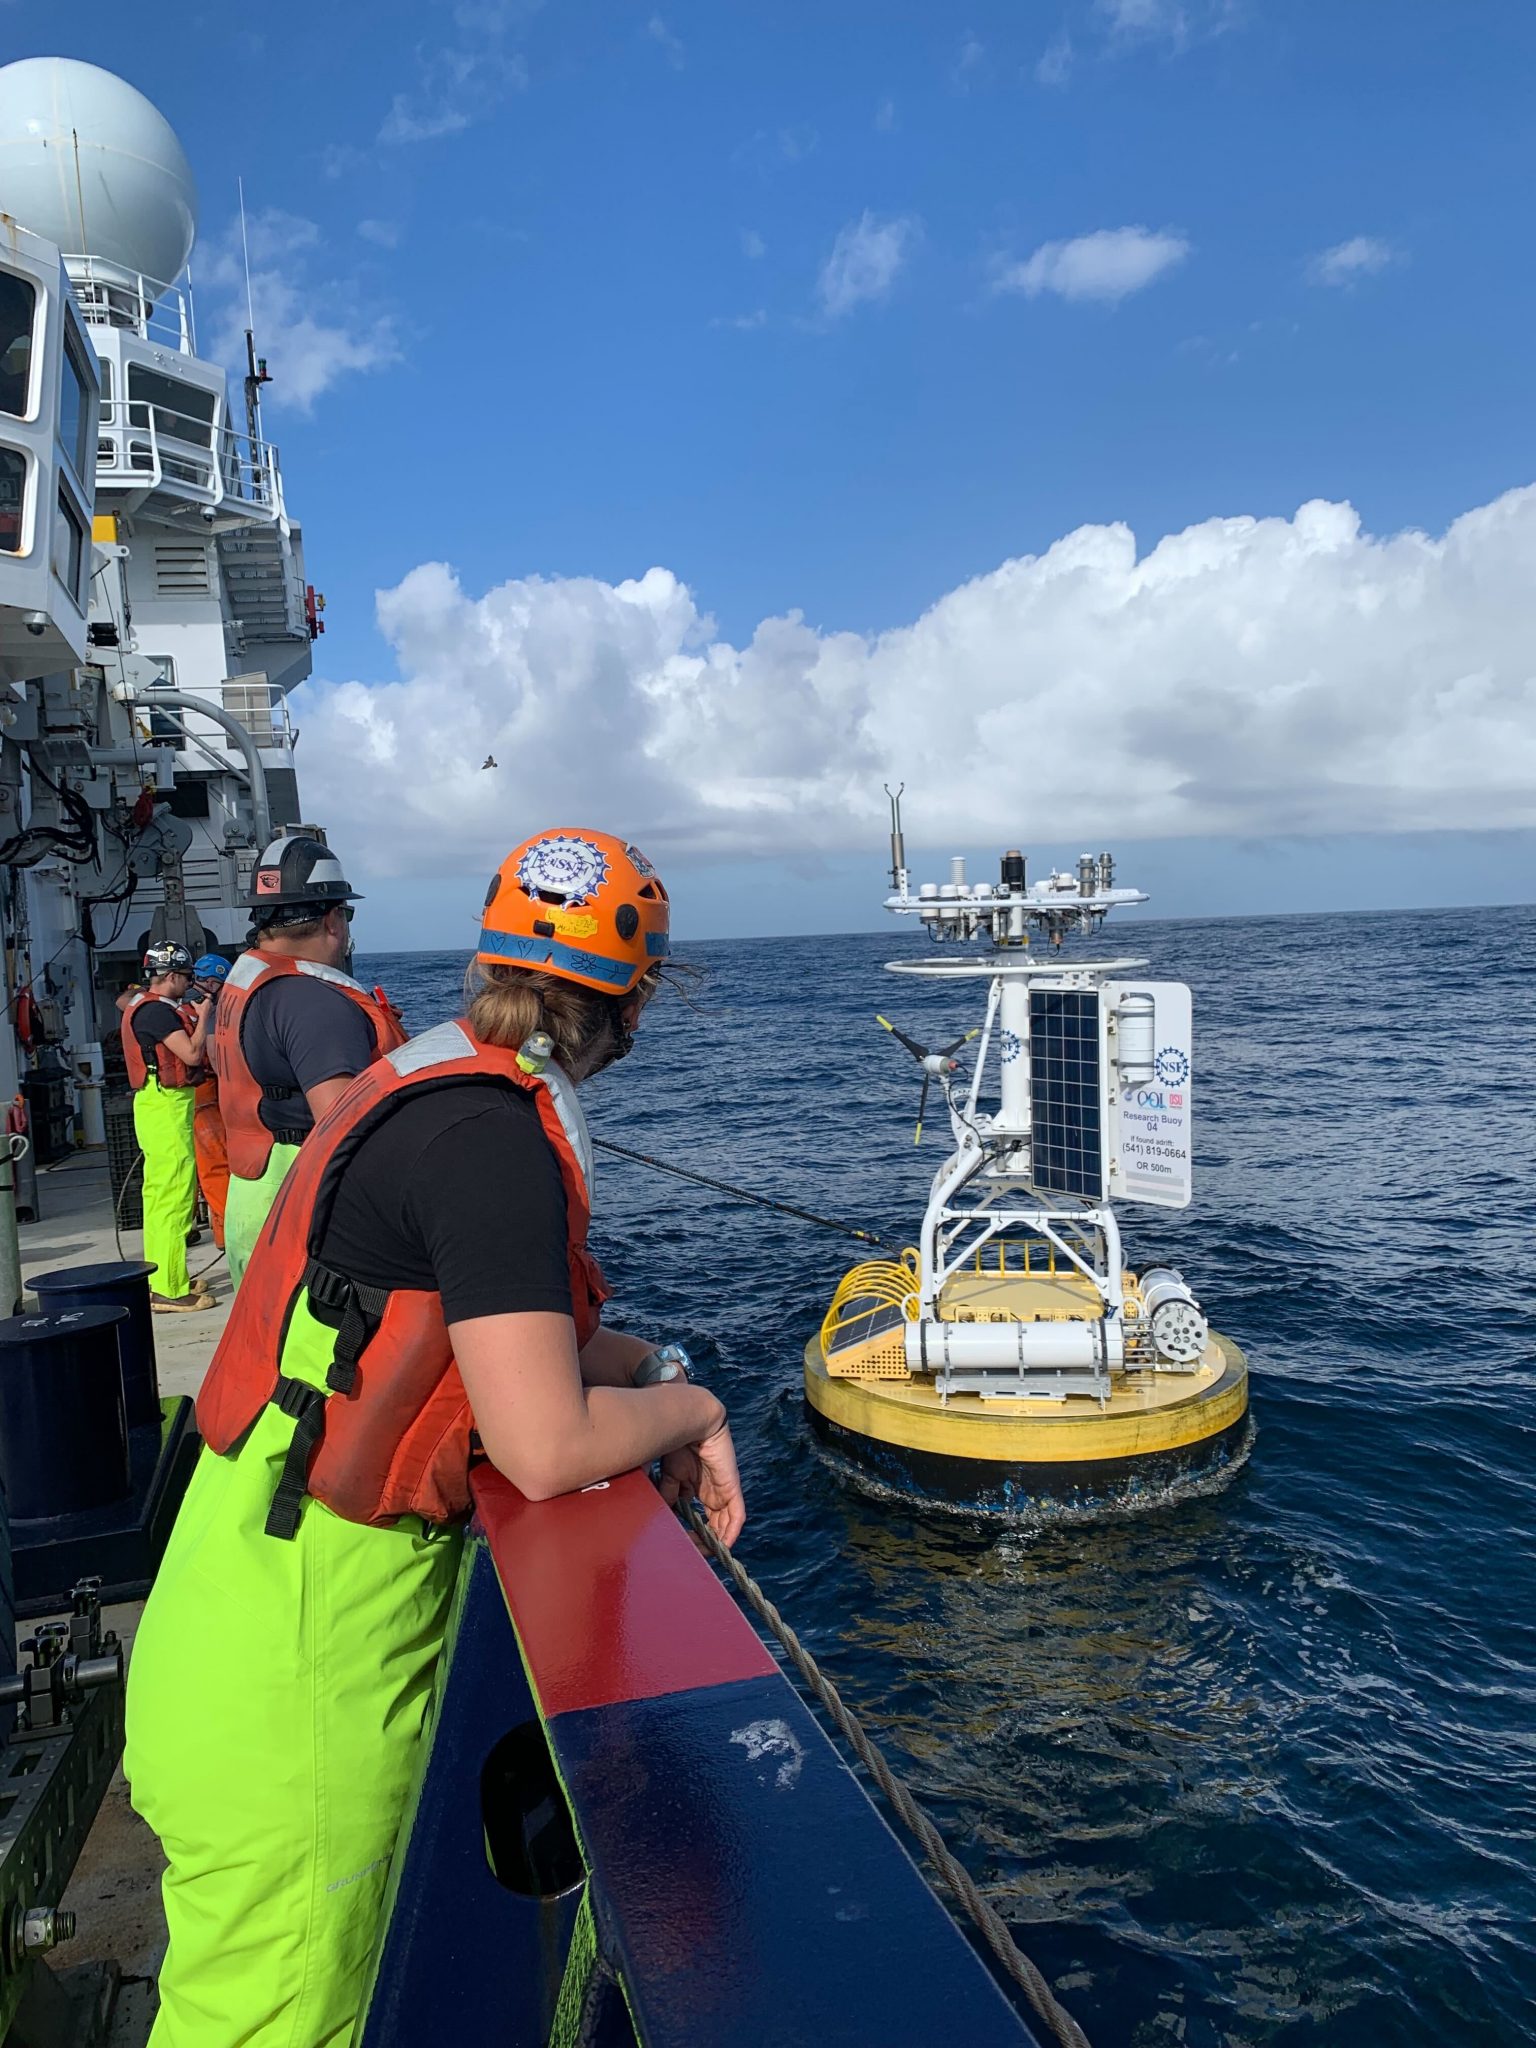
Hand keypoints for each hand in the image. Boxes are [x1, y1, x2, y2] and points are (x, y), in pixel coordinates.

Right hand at [657, 1420, 744, 1549]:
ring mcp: (723, 1490)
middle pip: (714, 1523)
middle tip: (692, 1554)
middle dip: (705, 1541)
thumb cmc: (678, 1442)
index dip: (691, 1532)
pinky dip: (731, 1531)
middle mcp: (712, 1491)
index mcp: (697, 1487)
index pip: (698, 1517)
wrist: (691, 1420)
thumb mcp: (670, 1476)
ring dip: (717, 1541)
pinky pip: (737, 1515)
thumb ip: (668, 1495)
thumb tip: (662, 1514)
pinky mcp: (732, 1487)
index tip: (681, 1544)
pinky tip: (723, 1545)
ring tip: (705, 1554)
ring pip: (726, 1523)